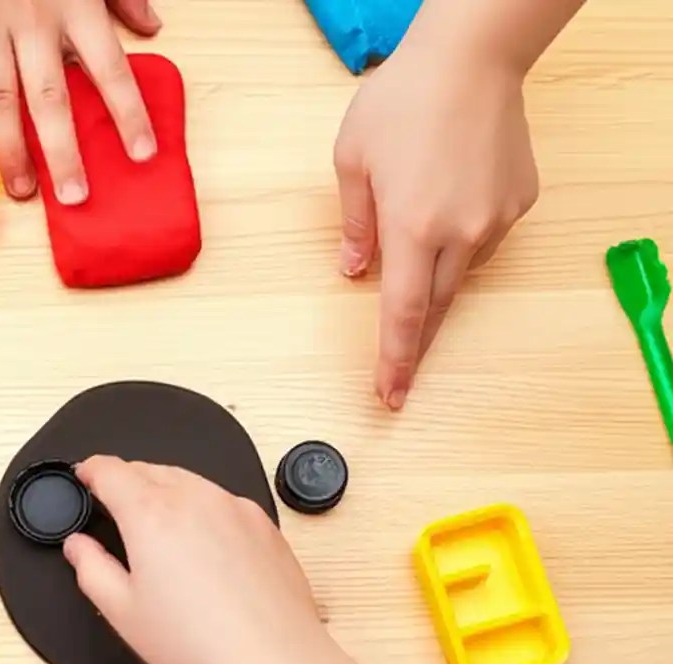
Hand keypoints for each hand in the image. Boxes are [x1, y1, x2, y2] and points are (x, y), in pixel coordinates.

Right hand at [0, 0, 159, 203]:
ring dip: (11, 149)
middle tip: (75, 197)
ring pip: (0, 99)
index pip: (110, 69)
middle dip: (66, 153)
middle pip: (52, 99)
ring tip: (22, 189)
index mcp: (75, 3)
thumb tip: (151, 28)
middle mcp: (33, 19)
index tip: (142, 153)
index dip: (129, 113)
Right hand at [64, 456, 403, 663]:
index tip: (85, 476)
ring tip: (157, 530)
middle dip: (126, 480)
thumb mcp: (123, 612)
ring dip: (165, 491)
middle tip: (114, 505)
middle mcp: (195, 499)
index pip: (111, 470)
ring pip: (188, 481)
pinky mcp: (263, 524)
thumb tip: (80, 547)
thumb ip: (92, 569)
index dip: (90, 470)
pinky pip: (222, 501)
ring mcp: (234, 508)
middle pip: (149, 469)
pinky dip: (202, 509)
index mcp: (152, 514)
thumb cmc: (202, 644)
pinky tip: (201, 548)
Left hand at [333, 44, 538, 409]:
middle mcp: (460, 233)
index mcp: (411, 227)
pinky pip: (485, 237)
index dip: (395, 359)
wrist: (472, 59)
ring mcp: (496, 219)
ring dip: (436, 275)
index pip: (403, 313)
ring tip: (416, 240)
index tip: (390, 395)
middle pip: (436, 305)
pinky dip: (461, 236)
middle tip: (400, 370)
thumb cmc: (401, 102)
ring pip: (461, 271)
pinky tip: (448, 200)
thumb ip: (355, 224)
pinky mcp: (520, 202)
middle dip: (416, 340)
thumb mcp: (352, 161)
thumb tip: (356, 270)